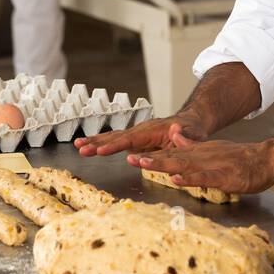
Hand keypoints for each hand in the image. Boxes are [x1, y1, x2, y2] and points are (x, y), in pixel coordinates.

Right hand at [74, 112, 207, 156]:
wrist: (191, 123)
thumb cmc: (193, 130)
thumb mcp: (195, 133)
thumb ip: (187, 136)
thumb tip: (178, 131)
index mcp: (153, 130)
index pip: (131, 139)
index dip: (115, 145)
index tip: (102, 151)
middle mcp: (141, 130)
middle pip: (116, 136)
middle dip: (98, 143)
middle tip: (81, 149)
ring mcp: (136, 134)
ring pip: (112, 137)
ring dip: (95, 142)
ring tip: (78, 147)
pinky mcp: (134, 140)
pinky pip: (115, 142)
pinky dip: (100, 144)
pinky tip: (87, 147)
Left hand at [129, 135, 273, 194]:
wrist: (266, 158)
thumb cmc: (240, 157)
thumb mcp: (213, 149)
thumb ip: (192, 144)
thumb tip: (175, 135)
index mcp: (199, 152)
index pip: (172, 153)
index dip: (152, 155)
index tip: (132, 157)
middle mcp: (202, 156)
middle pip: (173, 158)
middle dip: (151, 160)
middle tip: (131, 160)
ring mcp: (212, 165)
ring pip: (184, 165)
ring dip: (164, 165)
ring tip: (146, 165)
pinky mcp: (223, 176)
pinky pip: (204, 177)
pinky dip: (190, 178)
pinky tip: (178, 179)